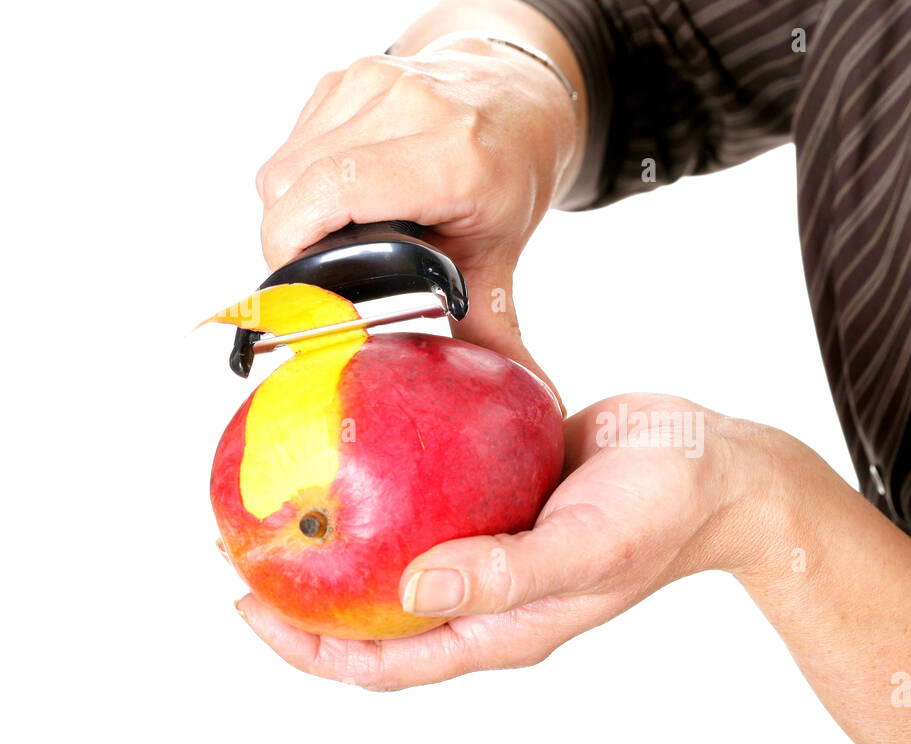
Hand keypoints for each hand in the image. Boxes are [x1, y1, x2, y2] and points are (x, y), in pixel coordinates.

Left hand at [236, 395, 775, 689]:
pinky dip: (390, 478)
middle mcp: (487, 593)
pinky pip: (432, 494)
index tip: (249, 605)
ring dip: (342, 535)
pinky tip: (362, 435)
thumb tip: (411, 591)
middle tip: (241, 545)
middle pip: (376, 613)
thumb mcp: (589, 546)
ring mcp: (494, 542)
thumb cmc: (664, 512)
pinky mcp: (503, 495)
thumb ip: (505, 574)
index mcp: (501, 626)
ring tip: (287, 492)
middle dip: (305, 594)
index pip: (386, 660)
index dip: (311, 646)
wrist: (717, 463)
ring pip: (399, 551)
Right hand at [254, 36, 579, 388]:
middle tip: (326, 279)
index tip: (300, 292)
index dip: (293, 242)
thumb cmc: (506, 178)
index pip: (332, 189)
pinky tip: (342, 198)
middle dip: (292, 243)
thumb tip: (531, 402)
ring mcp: (374, 82)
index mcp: (454, 159)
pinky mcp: (346, 74)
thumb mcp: (501, 257)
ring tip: (339, 237)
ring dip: (291, 213)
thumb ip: (495, 334)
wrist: (517, 97)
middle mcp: (411, 108)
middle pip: (292, 186)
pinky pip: (287, 144)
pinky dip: (298, 181)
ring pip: (279, 168)